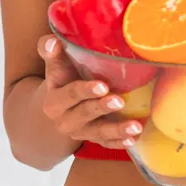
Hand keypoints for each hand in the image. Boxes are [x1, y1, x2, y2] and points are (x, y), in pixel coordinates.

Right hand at [38, 35, 143, 149]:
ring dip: (116, 130)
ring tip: (135, 127)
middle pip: (84, 114)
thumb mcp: (55, 65)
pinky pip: (106, 144)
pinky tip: (133, 139)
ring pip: (98, 133)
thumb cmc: (62, 78)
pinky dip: (119, 143)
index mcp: (54, 101)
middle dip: (101, 108)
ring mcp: (81, 132)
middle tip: (119, 101)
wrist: (58, 106)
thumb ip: (50, 51)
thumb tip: (52, 41)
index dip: (85, 91)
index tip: (102, 86)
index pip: (70, 95)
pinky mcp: (94, 139)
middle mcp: (65, 120)